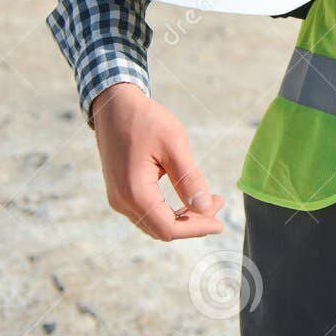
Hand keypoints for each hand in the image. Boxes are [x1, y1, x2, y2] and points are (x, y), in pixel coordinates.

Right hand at [91, 82, 224, 240]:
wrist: (114, 105)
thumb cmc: (145, 120)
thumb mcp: (174, 145)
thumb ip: (189, 178)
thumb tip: (205, 207)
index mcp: (134, 192)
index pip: (169, 228)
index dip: (197, 228)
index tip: (220, 224)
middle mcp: (122, 201)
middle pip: (161, 229)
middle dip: (192, 223)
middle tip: (218, 204)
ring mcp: (118, 198)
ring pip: (154, 223)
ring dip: (182, 218)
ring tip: (208, 201)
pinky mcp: (120, 191)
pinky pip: (147, 212)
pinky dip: (169, 211)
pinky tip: (188, 198)